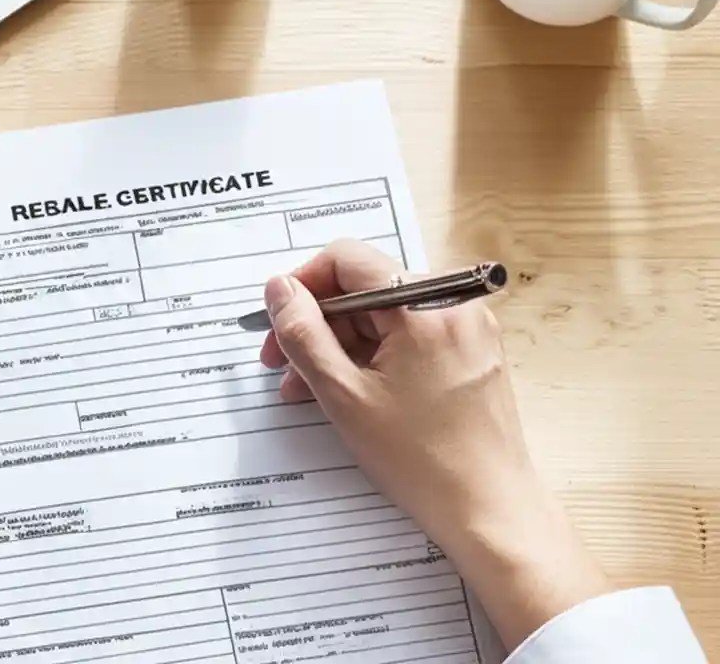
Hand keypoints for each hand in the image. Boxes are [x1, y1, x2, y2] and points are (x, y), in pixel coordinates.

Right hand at [261, 240, 609, 648]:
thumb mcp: (343, 394)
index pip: (347, 258)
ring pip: (383, 317)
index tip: (277, 321)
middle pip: (364, 288)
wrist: (490, 510)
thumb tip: (278, 289)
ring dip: (339, 346)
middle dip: (317, 324)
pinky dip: (373, 358)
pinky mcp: (471, 353)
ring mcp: (466, 328)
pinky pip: (409, 338)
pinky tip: (348, 393)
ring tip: (307, 390)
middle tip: (282, 366)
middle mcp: (452, 303)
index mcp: (423, 305)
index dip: (302, 285)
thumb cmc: (421, 460)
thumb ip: (303, 334)